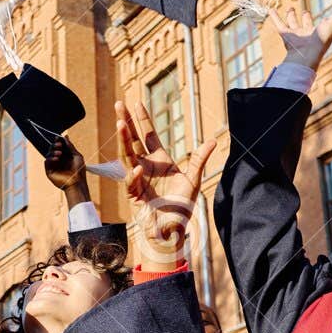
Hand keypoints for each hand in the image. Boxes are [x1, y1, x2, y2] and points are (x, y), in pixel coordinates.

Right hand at [45, 135, 89, 202]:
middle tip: (59, 145)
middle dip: (55, 145)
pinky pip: (46, 162)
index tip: (58, 138)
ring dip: (53, 152)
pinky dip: (50, 159)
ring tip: (59, 153)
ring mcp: (53, 166)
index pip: (58, 146)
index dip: (57, 141)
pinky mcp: (49, 171)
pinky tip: (57, 159)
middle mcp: (58, 160)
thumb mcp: (76, 155)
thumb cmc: (79, 170)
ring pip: (48, 154)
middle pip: (52, 149)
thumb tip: (65, 136)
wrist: (77, 182)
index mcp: (65, 156)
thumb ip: (70, 146)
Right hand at [116, 94, 217, 264]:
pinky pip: (131, 184)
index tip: (136, 102)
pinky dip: (133, 178)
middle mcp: (145, 167)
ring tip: (121, 124)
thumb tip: (212, 141)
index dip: (142, 119)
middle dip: (127, 122)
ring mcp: (138, 180)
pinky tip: (136, 170)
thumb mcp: (193, 180)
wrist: (171, 230)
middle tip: (119, 103)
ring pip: (127, 157)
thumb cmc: (180, 207)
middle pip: (133, 140)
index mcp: (159, 161)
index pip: (148, 135)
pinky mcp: (134, 196)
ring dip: (124, 141)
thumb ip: (199, 159)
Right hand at [270, 0, 331, 72]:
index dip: (325, 19)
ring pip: (292, 23)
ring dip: (291, 16)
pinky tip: (270, 10)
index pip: (322, 23)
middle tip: (305, 12)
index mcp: (318, 32)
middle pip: (306, 23)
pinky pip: (279, 24)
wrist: (305, 55)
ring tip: (290, 9)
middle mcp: (307, 34)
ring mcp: (295, 35)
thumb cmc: (321, 40)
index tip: (325, 17)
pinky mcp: (285, 35)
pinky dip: (274, 17)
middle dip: (305, 17)